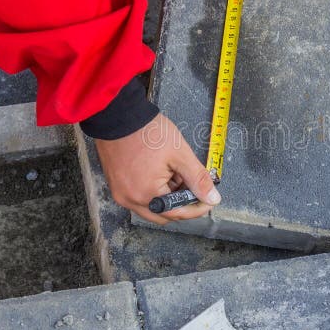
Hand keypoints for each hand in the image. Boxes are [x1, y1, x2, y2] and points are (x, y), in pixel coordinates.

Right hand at [95, 113, 220, 225]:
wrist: (120, 115)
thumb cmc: (147, 132)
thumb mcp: (180, 154)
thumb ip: (198, 179)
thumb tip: (213, 198)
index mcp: (146, 195)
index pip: (178, 213)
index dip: (197, 207)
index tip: (209, 199)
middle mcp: (130, 200)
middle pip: (164, 214)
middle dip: (182, 202)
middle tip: (194, 185)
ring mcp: (121, 193)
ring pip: (153, 206)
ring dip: (169, 196)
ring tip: (176, 172)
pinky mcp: (117, 185)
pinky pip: (140, 197)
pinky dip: (154, 190)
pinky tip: (162, 172)